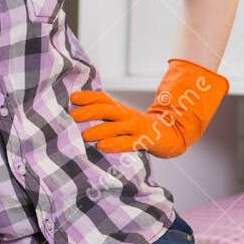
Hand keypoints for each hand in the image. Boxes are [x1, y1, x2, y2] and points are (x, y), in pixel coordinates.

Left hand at [69, 57, 227, 157]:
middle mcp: (127, 115)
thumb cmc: (139, 130)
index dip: (88, 97)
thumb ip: (105, 118)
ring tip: (84, 135)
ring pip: (117, 125)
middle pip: (107, 109)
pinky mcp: (145, 140)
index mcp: (121, 109)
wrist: (171, 135)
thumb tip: (78, 118)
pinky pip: (129, 142)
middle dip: (89, 111)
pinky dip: (115, 144)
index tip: (73, 98)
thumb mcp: (122, 121)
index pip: (103, 98)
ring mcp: (137, 127)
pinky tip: (103, 147)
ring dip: (99, 129)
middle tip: (72, 116)